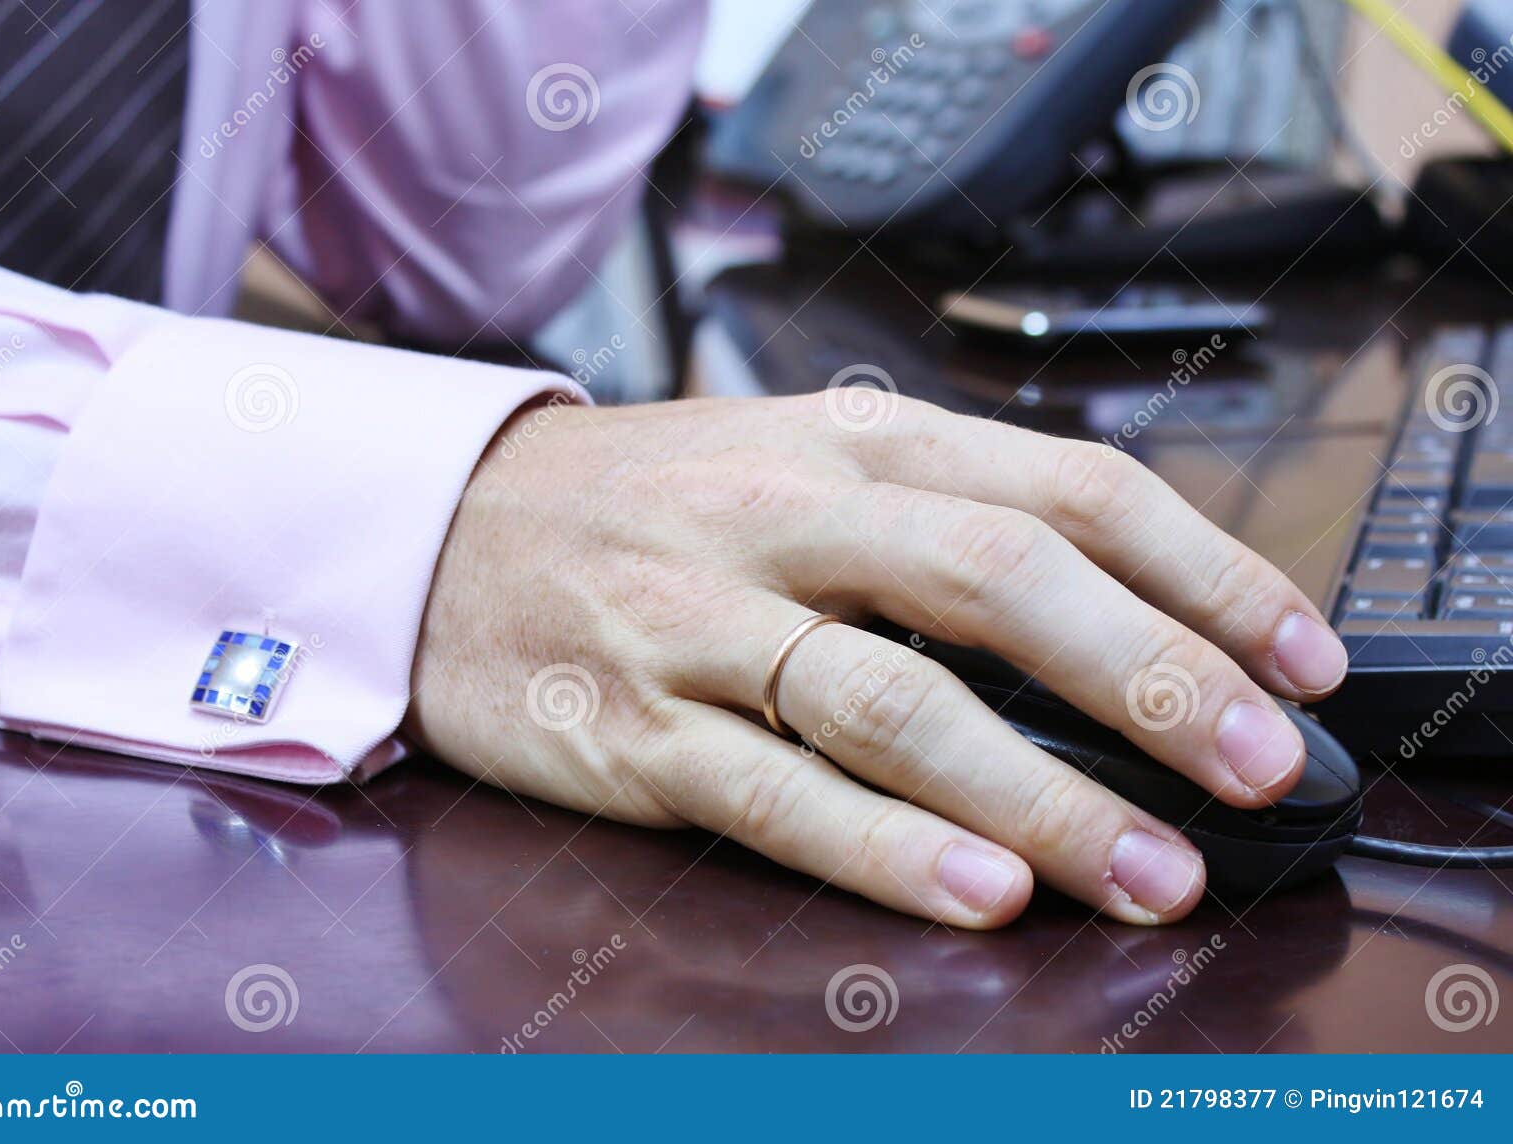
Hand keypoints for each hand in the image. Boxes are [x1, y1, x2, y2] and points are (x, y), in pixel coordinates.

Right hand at [406, 393, 1347, 926]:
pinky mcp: (633, 726)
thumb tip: (1125, 615)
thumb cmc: (657, 499)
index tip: (1295, 658)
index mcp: (853, 442)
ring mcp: (703, 621)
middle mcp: (786, 516)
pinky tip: (979, 893)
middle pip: (999, 579)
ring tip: (1147, 869)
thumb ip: (945, 517)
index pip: (1065, 483)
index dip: (1201, 570)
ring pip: (894, 700)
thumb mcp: (803, 458)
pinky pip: (774, 792)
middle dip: (1149, 677)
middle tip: (1255, 769)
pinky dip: (885, 847)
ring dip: (1038, 792)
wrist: (450, 524)